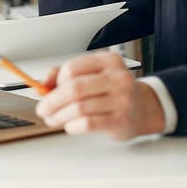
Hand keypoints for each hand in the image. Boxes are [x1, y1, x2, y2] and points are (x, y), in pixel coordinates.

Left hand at [35, 51, 164, 140]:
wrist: (144, 109)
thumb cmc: (113, 91)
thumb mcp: (93, 75)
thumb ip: (66, 74)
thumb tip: (44, 82)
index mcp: (108, 61)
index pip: (73, 67)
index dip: (57, 81)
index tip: (49, 90)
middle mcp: (118, 78)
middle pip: (74, 88)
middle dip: (52, 101)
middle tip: (43, 109)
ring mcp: (122, 99)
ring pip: (79, 107)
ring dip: (59, 116)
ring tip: (53, 119)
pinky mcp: (121, 120)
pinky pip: (89, 123)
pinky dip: (73, 126)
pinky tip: (70, 126)